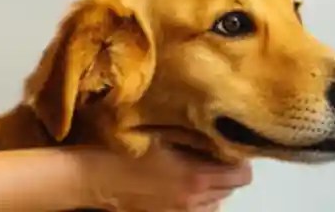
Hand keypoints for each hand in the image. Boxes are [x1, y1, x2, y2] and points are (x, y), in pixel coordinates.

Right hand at [77, 142, 252, 211]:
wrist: (93, 178)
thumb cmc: (123, 149)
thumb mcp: (159, 134)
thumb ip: (192, 135)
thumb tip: (217, 131)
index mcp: (195, 176)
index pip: (241, 174)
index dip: (239, 158)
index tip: (228, 144)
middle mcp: (195, 199)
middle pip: (232, 189)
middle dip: (227, 171)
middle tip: (214, 153)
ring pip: (217, 202)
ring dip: (214, 187)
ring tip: (199, 170)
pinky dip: (200, 200)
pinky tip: (185, 186)